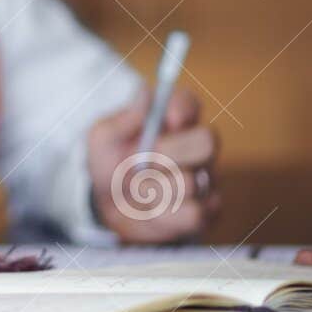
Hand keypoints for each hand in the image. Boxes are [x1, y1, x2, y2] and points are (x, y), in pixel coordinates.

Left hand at [88, 86, 219, 242]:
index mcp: (174, 117)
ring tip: (139, 192)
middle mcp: (197, 145)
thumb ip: (123, 119)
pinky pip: (196, 214)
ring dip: (155, 192)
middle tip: (140, 164)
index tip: (165, 122)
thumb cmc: (110, 163)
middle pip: (207, 141)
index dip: (179, 112)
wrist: (106, 204)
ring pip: (192, 183)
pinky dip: (166, 217)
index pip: (189, 104)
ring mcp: (206, 177)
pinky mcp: (208, 209)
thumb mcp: (103, 140)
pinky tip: (152, 212)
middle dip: (166, 156)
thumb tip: (144, 94)